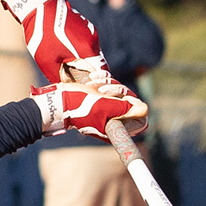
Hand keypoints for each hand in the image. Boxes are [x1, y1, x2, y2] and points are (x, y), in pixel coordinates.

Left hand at [1, 0, 112, 84]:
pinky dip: (78, 51)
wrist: (39, 4)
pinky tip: (64, 54)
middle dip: (88, 75)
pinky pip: (85, 43)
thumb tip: (67, 89)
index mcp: (88, 50)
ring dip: (82, 62)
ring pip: (90, 53)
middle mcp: (93, 40)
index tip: (89, 92)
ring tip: (68, 70)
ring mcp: (89, 30)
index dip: (97, 85)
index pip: (102, 73)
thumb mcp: (48, 62)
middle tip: (76, 84)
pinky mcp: (83, 25)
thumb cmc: (43, 34)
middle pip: (97, 64)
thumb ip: (61, 77)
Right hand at [31, 81, 148, 138]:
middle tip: (103, 92)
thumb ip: (126, 108)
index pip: (140, 119)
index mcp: (117, 126)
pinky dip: (102, 79)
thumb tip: (145, 110)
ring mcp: (107, 106)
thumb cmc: (80, 105)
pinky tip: (91, 82)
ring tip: (93, 88)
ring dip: (107, 84)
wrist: (60, 99)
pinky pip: (110, 83)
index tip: (125, 101)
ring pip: (120, 90)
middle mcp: (114, 118)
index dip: (135, 106)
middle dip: (118, 91)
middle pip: (131, 100)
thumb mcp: (105, 106)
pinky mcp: (100, 95)